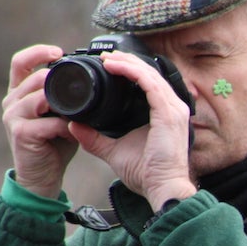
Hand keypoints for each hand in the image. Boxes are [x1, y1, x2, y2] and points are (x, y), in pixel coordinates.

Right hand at [2, 45, 79, 197]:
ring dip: (64, 103)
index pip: (20, 62)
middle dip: (59, 81)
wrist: (42, 177)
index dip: (38, 52)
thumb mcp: (60, 115)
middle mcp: (11, 102)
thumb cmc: (53, 145)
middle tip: (81, 89)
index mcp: (19, 93)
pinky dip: (66, 126)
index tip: (59, 52)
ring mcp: (13, 117)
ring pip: (41, 97)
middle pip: (34, 77)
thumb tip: (89, 81)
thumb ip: (66, 98)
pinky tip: (74, 131)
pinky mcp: (21, 133)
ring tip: (78, 112)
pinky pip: (49, 122)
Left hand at [70, 50, 196, 209]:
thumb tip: (73, 126)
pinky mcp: (169, 113)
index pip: (148, 82)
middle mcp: (173, 107)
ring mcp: (174, 109)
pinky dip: (131, 71)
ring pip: (149, 74)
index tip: (107, 65)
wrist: (161, 189)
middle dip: (127, 61)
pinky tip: (114, 67)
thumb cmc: (146, 174)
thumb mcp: (114, 151)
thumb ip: (95, 138)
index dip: (129, 70)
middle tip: (104, 56)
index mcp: (164, 114)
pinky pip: (149, 83)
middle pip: (150, 73)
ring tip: (106, 58)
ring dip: (127, 62)